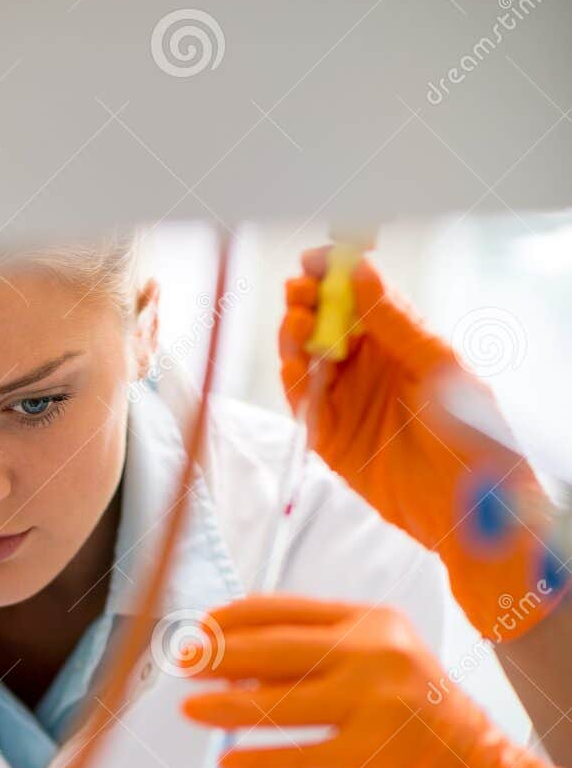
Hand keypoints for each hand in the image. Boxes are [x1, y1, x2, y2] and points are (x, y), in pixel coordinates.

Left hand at [181, 595, 571, 767]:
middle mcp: (378, 653)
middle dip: (218, 654)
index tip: (198, 629)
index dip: (233, 619)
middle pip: (276, 648)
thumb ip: (318, 661)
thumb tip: (236, 665)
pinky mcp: (374, 754)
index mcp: (374, 622)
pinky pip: (300, 754)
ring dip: (227, 706)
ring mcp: (378, 702)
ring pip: (280, 701)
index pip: (286, 610)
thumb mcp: (378, 670)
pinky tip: (229, 762)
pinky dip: (259, 760)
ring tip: (190, 709)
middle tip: (180, 662)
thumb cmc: (421, 724)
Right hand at [281, 249, 559, 639]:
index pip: (360, 296)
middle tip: (299, 294)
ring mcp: (350, 402)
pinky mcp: (333, 441)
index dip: (334, 275)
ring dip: (295, 339)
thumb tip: (360, 270)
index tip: (313, 261)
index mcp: (404, 341)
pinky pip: (304, 406)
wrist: (470, 507)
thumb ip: (395, 322)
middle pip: (327, 324)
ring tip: (298, 328)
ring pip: (308, 360)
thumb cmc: (472, 433)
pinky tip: (295, 366)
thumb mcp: (438, 366)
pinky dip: (294, 384)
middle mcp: (373, 367)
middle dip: (308, 304)